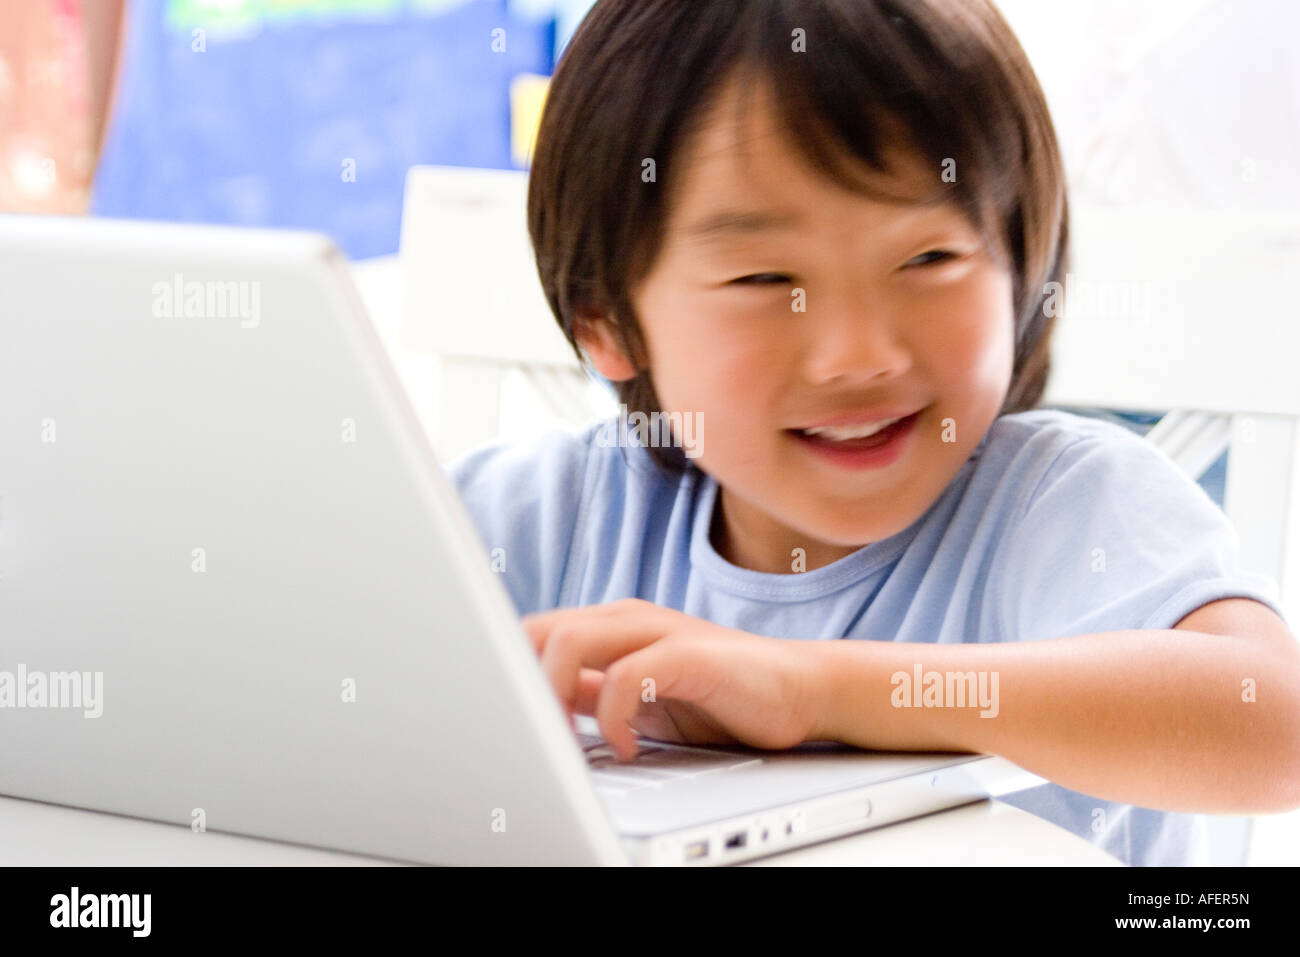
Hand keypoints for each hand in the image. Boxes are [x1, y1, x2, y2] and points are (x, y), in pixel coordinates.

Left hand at [520, 598, 827, 760]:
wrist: (800, 691)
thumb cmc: (721, 695)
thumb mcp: (640, 696)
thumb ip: (592, 690)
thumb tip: (539, 703)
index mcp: (609, 625)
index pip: (530, 633)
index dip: (504, 673)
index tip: (502, 722)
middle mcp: (627, 619)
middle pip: (537, 630)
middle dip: (518, 683)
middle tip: (529, 737)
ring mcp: (658, 630)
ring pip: (569, 641)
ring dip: (552, 696)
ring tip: (566, 743)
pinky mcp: (689, 652)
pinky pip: (625, 676)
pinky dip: (612, 716)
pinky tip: (629, 747)